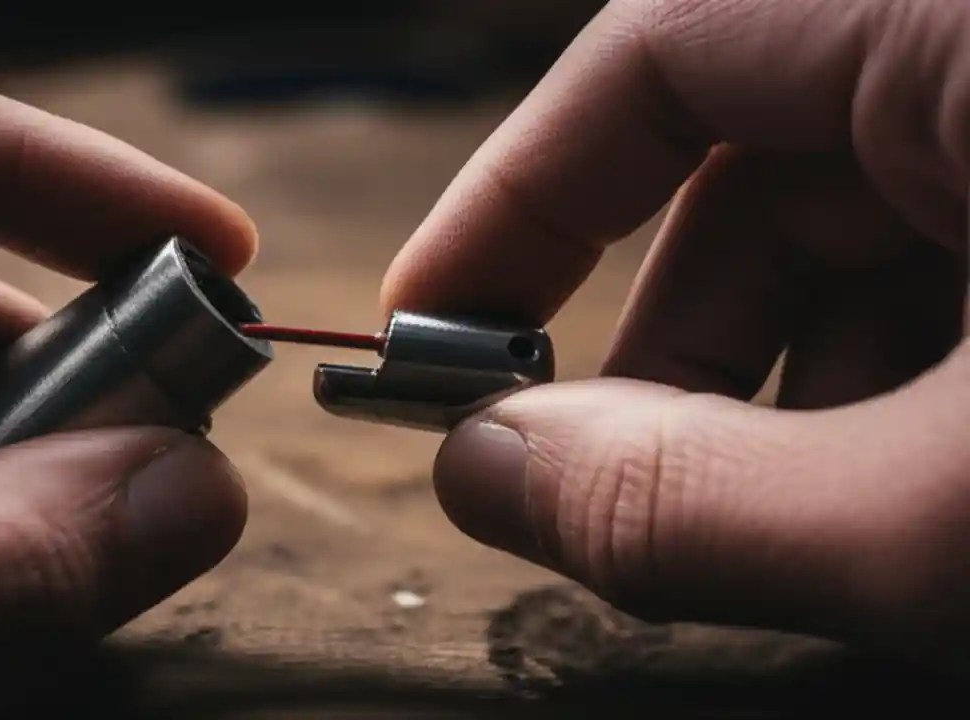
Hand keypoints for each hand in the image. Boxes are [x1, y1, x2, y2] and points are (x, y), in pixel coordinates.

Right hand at [383, 0, 969, 666]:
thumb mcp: (957, 519)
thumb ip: (690, 497)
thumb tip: (482, 475)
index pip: (668, 46)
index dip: (521, 191)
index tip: (435, 326)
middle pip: (749, 161)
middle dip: (661, 339)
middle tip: (603, 481)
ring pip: (851, 230)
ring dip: (776, 386)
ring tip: (791, 520)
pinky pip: (947, 263)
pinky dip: (888, 385)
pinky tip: (902, 490)